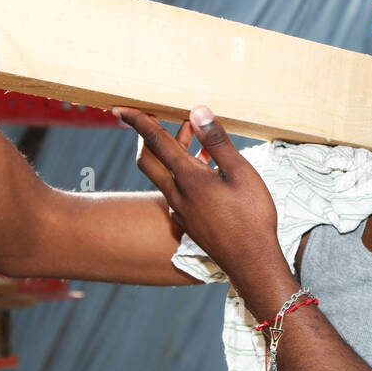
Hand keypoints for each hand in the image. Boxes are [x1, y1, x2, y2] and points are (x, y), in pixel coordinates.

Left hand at [113, 104, 282, 287]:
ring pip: (162, 176)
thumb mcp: (240, 172)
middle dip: (147, 136)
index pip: (155, 140)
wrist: (250, 261)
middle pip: (147, 159)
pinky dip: (180, 174)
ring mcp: (180, 210)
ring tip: (193, 138)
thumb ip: (217, 141)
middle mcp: (176, 193)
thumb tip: (197, 111)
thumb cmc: (251, 216)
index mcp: (187, 177)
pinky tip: (202, 173)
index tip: (120, 108)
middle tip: (156, 120)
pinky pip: (174, 192)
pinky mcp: (187, 222)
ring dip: (170, 154)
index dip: (137, 121)